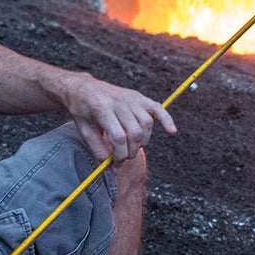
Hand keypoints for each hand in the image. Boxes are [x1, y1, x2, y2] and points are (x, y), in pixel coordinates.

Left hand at [58, 74, 176, 161]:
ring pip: (146, 123)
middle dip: (131, 151)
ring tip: (133, 147)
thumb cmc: (82, 110)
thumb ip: (98, 149)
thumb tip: (112, 167)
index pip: (118, 137)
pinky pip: (156, 108)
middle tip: (123, 158)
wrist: (82, 87)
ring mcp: (130, 98)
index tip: (115, 163)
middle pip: (134, 132)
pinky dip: (166, 119)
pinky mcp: (138, 96)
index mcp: (102, 108)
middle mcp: (119, 101)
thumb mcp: (83, 130)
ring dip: (143, 141)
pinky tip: (172, 130)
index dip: (119, 154)